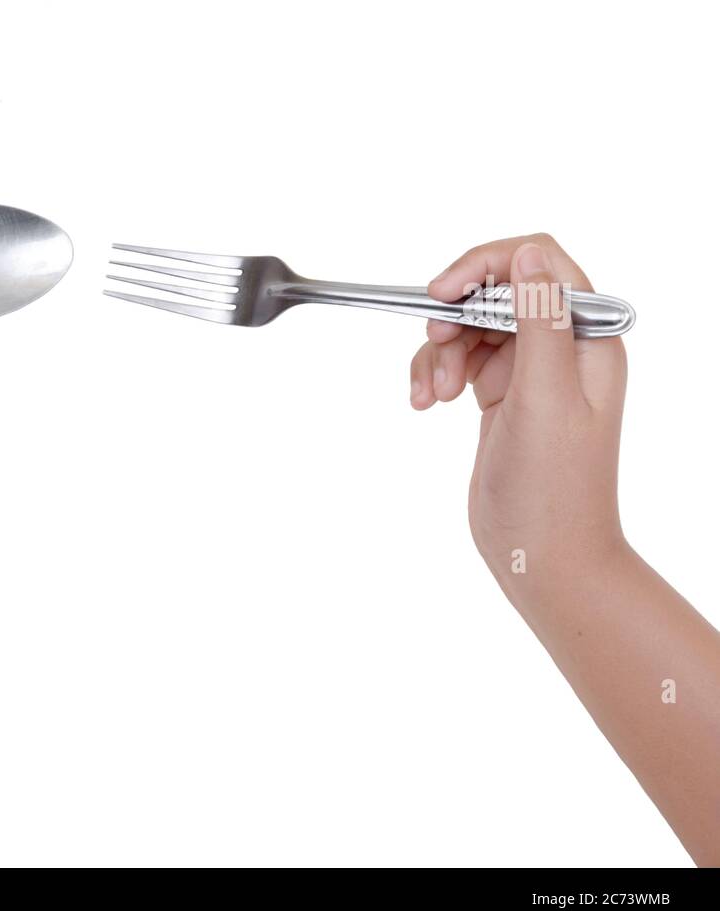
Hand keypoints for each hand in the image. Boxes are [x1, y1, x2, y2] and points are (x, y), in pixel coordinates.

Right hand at [409, 234, 628, 597]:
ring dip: (439, 352)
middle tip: (433, 346)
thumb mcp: (545, 396)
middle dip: (456, 316)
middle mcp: (562, 347)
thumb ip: (539, 319)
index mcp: (588, 338)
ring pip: (470, 327)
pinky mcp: (501, 396)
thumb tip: (528, 253)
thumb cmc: (553, 488)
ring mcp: (530, 372)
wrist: (542, 554)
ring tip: (432, 394)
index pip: (538, 263)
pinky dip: (434, 374)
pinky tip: (425, 403)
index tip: (441, 294)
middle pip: (496, 292)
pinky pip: (459, 361)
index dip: (485, 266)